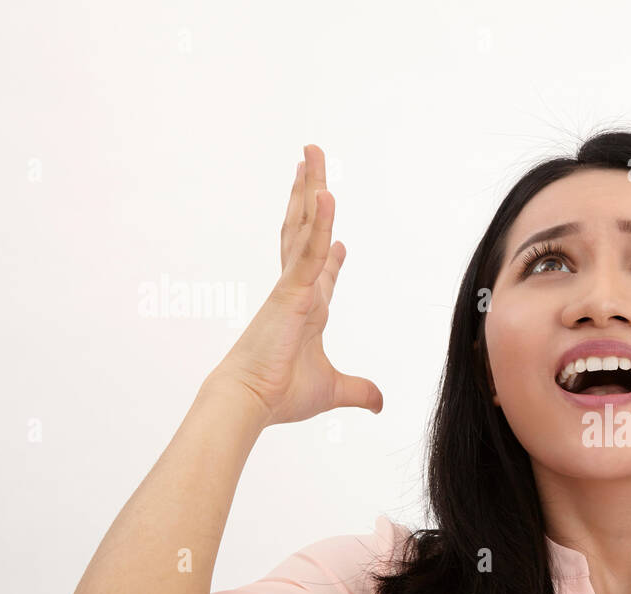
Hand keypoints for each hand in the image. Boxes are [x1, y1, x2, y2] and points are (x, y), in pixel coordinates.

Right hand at [209, 144, 382, 426]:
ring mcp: (293, 285)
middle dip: (310, 195)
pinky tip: (325, 194)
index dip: (330, 253)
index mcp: (305, 309)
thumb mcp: (332, 389)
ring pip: (303, 227)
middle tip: (311, 163)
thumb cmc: (280, 394)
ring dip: (310, 188)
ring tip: (311, 153)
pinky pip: (308, 250)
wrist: (251, 402)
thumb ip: (358, 391)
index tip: (340, 241)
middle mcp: (298, 290)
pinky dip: (319, 223)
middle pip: (306, 232)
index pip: (319, 271)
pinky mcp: (290, 291)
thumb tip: (380, 403)